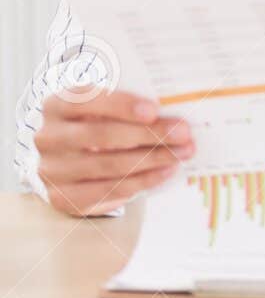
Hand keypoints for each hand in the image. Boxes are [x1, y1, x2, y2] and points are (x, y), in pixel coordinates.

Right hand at [34, 87, 195, 216]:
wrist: (68, 157)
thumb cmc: (96, 121)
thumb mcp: (102, 106)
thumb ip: (126, 104)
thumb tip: (171, 109)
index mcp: (56, 103)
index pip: (88, 100)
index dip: (122, 105)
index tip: (154, 110)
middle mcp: (48, 137)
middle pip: (103, 135)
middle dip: (149, 134)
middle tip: (183, 133)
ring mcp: (52, 170)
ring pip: (109, 165)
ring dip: (153, 159)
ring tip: (182, 153)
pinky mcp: (64, 198)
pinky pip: (109, 191)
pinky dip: (142, 181)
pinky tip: (165, 171)